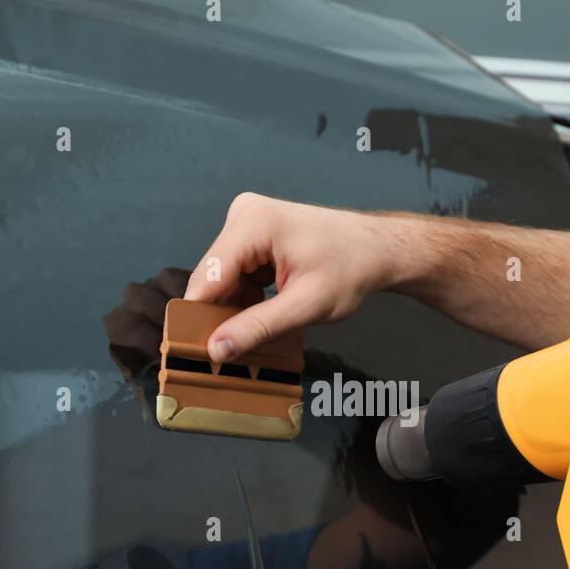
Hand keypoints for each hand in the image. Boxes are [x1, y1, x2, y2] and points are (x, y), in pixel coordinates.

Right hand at [184, 193, 412, 360]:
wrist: (376, 249)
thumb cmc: (351, 270)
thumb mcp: (307, 306)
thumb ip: (259, 327)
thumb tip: (216, 349)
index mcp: (254, 223)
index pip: (207, 277)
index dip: (198, 316)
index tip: (193, 353)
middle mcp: (243, 215)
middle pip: (212, 277)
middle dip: (218, 314)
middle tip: (229, 353)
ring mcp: (247, 222)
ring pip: (222, 279)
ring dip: (234, 308)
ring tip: (257, 330)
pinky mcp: (253, 234)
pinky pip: (235, 273)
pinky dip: (245, 297)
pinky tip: (265, 312)